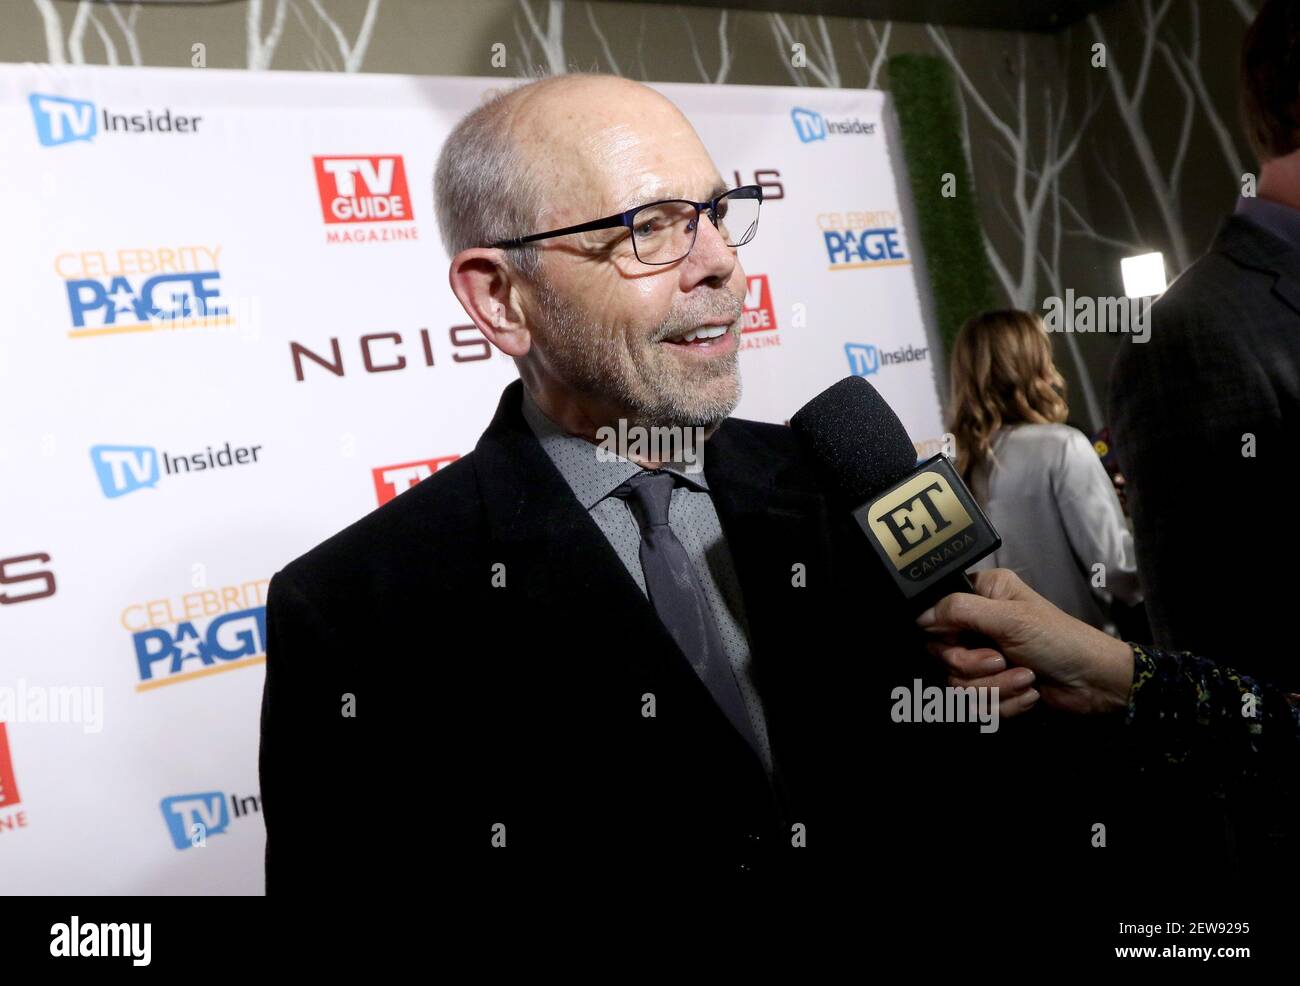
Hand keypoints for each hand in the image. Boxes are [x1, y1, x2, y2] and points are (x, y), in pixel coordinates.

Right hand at [916, 569, 1134, 717]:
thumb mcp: (1010, 619)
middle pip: (943, 653)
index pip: (936, 612)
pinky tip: (1029, 694)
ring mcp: (986, 657)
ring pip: (959, 683)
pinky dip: (1005, 703)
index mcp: (983, 595)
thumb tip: (921, 614)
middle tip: (1001, 661)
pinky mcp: (994, 686)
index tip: (961, 640)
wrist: (1095, 683)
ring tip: (1027, 680)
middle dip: (974, 667)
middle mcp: (979, 624)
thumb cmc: (1061, 640)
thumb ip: (961, 610)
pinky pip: (977, 703)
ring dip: (995, 688)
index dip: (943, 632)